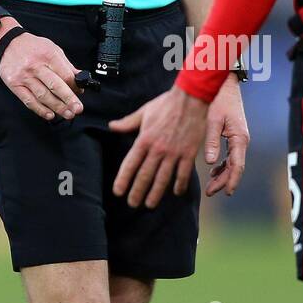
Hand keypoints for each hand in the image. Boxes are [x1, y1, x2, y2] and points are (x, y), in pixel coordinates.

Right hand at [0, 24, 83, 121]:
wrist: (6, 43)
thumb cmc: (32, 47)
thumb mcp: (52, 49)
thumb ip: (66, 65)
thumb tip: (80, 78)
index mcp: (48, 55)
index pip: (65, 74)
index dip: (75, 86)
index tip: (80, 92)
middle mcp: (36, 66)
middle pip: (55, 86)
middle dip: (69, 99)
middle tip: (78, 109)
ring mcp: (24, 77)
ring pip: (43, 96)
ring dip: (57, 107)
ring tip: (68, 114)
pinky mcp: (15, 85)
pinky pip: (29, 100)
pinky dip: (40, 109)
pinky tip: (49, 114)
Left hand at [109, 86, 208, 207]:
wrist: (190, 98)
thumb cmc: (166, 103)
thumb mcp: (144, 112)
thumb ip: (128, 122)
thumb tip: (112, 126)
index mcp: (144, 139)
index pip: (130, 165)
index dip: (123, 180)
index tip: (118, 192)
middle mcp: (157, 149)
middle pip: (145, 176)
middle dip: (137, 192)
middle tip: (132, 204)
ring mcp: (174, 153)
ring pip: (163, 179)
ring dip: (155, 194)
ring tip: (149, 204)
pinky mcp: (189, 153)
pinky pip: (183, 174)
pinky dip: (179, 185)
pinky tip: (176, 192)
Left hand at [202, 74, 249, 196]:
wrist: (225, 84)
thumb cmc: (218, 100)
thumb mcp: (213, 120)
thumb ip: (212, 142)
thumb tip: (211, 163)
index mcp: (239, 138)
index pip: (237, 166)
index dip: (231, 181)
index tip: (226, 193)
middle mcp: (242, 140)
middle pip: (236, 168)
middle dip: (224, 181)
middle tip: (210, 192)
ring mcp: (239, 138)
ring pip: (234, 163)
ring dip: (223, 175)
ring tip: (210, 186)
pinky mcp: (235, 135)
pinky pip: (232, 155)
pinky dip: (223, 165)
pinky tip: (214, 170)